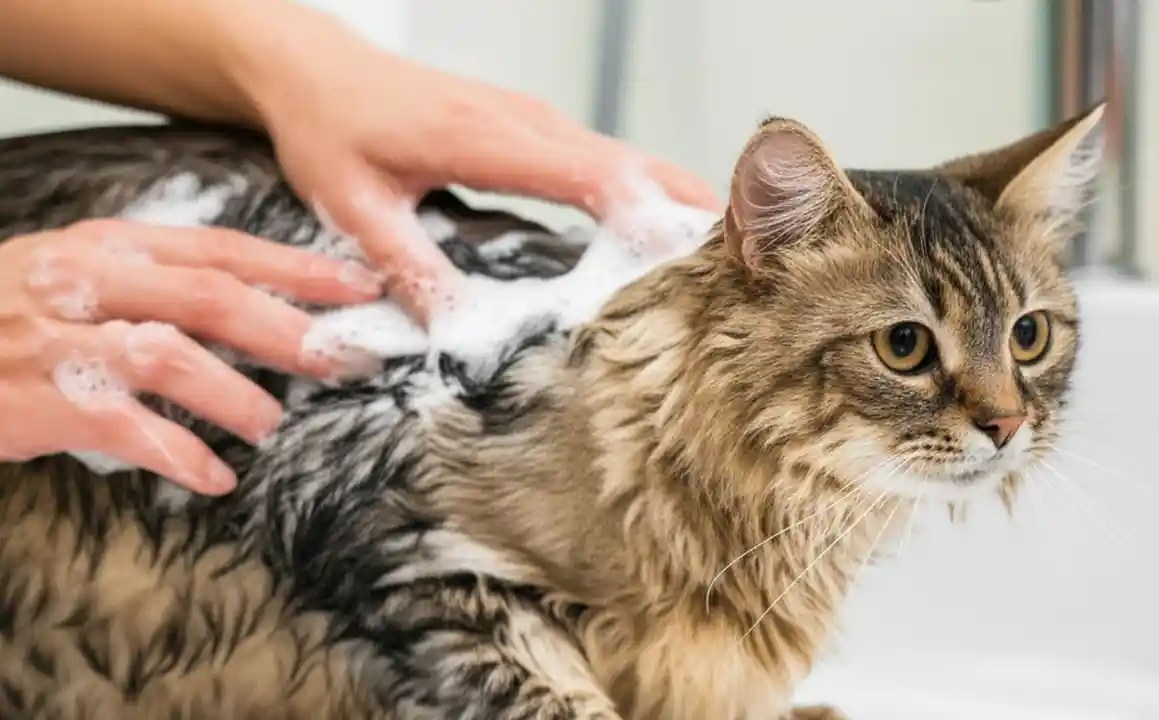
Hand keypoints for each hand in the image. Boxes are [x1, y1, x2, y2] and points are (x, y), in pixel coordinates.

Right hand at [0, 220, 382, 493]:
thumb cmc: (9, 314)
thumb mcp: (79, 272)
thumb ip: (157, 282)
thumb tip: (255, 306)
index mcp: (110, 246)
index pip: (222, 249)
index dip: (296, 268)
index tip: (359, 285)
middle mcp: (88, 279)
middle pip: (211, 296)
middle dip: (288, 329)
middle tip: (343, 359)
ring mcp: (60, 336)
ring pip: (171, 356)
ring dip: (234, 394)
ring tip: (269, 424)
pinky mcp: (39, 396)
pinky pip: (124, 429)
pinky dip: (178, 453)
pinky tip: (212, 477)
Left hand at [241, 16, 720, 322]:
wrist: (320, 70)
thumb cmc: (333, 129)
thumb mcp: (352, 206)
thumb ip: (407, 266)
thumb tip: (459, 333)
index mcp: (485, 136)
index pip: (589, 174)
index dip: (650, 212)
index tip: (701, 253)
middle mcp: (526, 121)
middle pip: (634, 165)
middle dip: (694, 213)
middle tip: (755, 265)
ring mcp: (538, 121)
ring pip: (631, 160)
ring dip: (682, 204)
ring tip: (737, 257)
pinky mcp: (538, 130)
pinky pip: (610, 162)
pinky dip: (652, 193)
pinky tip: (676, 231)